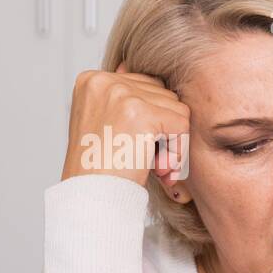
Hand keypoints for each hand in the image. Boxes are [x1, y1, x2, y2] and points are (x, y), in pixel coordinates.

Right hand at [61, 65, 189, 192]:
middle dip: (165, 131)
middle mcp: (104, 81)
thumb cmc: (99, 167)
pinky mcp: (140, 112)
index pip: (147, 86)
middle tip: (151, 161)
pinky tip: (160, 168)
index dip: (154, 121)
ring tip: (154, 165)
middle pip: (165, 95)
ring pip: (177, 109)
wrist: (90, 194)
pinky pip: (182, 124)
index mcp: (93, 80)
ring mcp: (121, 94)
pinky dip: (178, 150)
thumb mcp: (105, 123)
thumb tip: (148, 78)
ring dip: (173, 142)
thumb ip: (126, 101)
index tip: (139, 148)